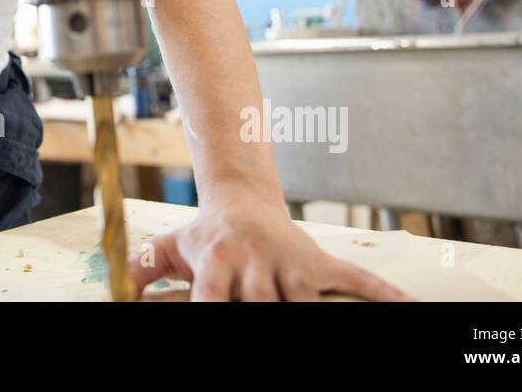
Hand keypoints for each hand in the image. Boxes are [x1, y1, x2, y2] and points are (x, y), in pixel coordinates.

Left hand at [129, 193, 416, 301]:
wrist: (241, 197)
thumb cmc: (204, 234)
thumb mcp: (168, 248)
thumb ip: (141, 271)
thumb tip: (113, 288)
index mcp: (218, 265)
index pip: (214, 299)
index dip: (216, 313)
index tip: (218, 323)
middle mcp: (256, 265)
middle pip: (263, 305)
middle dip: (266, 314)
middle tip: (267, 318)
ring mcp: (291, 265)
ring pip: (306, 301)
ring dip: (311, 309)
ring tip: (312, 314)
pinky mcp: (319, 263)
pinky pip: (355, 279)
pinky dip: (382, 293)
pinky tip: (408, 306)